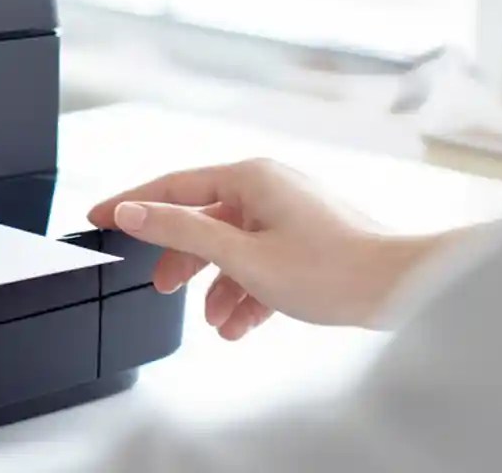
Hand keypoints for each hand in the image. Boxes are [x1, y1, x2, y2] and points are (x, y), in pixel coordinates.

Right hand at [88, 159, 444, 339]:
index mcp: (250, 178)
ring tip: (215, 321)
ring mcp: (289, 212)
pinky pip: (260, 260)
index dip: (132, 205)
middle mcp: (269, 187)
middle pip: (203, 220)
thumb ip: (180, 232)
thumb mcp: (240, 255)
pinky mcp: (306, 238)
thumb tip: (133, 213)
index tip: (99, 216)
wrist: (402, 288)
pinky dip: (246, 291)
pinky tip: (240, 323)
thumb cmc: (334, 269)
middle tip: (161, 287)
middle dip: (183, 261)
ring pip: (233, 247)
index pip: (172, 186)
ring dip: (218, 287)